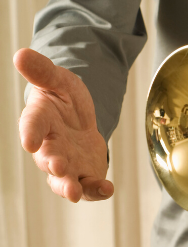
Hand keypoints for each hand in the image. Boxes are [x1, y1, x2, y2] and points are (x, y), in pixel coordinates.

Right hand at [14, 48, 111, 201]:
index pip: (32, 126)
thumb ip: (42, 71)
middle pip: (47, 158)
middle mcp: (49, 146)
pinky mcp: (84, 173)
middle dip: (52, 164)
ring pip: (63, 180)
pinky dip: (96, 190)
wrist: (79, 118)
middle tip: (58, 167)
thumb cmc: (64, 99)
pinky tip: (107, 189)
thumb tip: (21, 54)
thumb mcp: (59, 80)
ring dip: (67, 186)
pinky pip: (88, 186)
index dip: (29, 134)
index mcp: (40, 121)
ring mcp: (67, 163)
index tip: (29, 142)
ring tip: (73, 193)